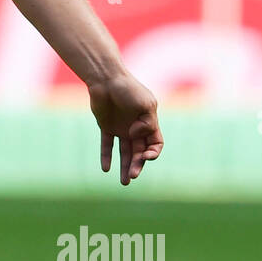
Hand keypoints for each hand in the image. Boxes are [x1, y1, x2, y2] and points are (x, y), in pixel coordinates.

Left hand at [88, 71, 163, 185]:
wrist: (106, 78)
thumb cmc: (128, 88)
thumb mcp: (145, 104)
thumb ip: (146, 122)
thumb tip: (137, 136)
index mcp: (149, 122)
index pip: (156, 144)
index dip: (153, 153)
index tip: (145, 156)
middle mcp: (136, 128)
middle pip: (140, 152)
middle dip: (138, 165)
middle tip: (132, 176)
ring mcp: (121, 128)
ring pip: (125, 152)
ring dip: (125, 167)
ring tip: (125, 182)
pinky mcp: (106, 127)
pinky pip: (107, 145)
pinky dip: (107, 157)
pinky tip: (106, 169)